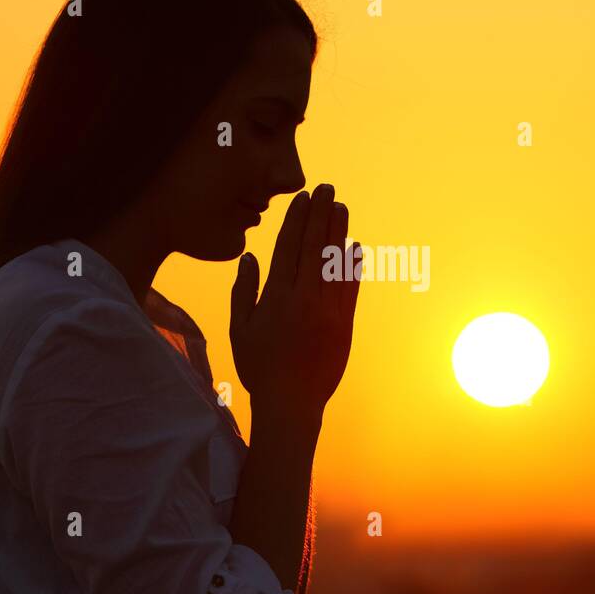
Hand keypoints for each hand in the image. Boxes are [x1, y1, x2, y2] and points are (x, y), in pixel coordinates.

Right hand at [229, 184, 360, 419]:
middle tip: (327, 189)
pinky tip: (355, 248)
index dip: (296, 219)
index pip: (288, 247)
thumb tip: (249, 256)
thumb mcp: (239, 329)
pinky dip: (353, 267)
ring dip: (339, 232)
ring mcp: (327, 311)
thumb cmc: (259, 367)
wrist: (292, 404)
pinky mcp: (344, 325)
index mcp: (276, 297)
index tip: (302, 198)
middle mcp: (304, 299)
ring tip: (341, 208)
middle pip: (315, 247)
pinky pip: (350, 288)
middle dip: (321, 214)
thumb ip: (244, 290)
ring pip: (335, 263)